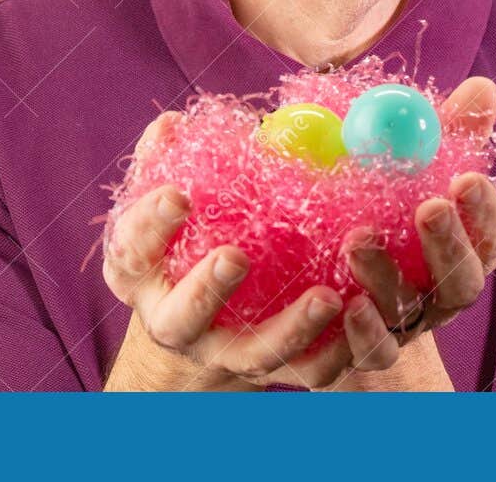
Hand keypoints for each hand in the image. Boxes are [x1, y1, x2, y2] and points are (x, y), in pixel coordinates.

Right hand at [102, 114, 398, 391]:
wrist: (199, 325)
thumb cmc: (184, 238)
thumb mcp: (165, 202)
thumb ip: (168, 160)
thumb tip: (174, 124)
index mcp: (139, 272)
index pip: (134, 247)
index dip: (152, 222)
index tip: (179, 194)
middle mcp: (175, 321)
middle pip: (183, 318)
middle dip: (207, 290)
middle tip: (236, 256)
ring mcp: (224, 353)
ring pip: (256, 354)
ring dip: (292, 329)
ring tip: (329, 296)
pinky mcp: (274, 369)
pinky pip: (308, 370)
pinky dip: (337, 350)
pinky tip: (362, 314)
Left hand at [338, 75, 495, 382]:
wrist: (333, 290)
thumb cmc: (384, 208)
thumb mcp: (413, 170)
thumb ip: (447, 133)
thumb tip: (482, 88)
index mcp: (464, 247)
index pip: (491, 233)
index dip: (484, 209)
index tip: (465, 176)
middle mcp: (443, 292)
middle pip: (460, 280)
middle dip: (448, 243)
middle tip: (427, 207)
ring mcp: (408, 327)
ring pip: (411, 313)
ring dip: (388, 277)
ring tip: (357, 238)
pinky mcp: (367, 354)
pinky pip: (371, 353)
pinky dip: (360, 331)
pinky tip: (338, 302)